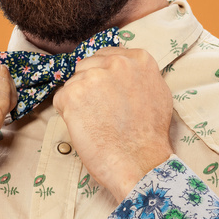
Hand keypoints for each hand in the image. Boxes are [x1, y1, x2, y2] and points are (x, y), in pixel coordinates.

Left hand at [52, 47, 173, 201]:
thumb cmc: (149, 135)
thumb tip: (123, 69)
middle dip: (89, 86)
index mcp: (138, 59)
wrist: (139, 162)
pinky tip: (85, 126)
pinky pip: (61, 98)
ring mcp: (92, 76)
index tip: (104, 93)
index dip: (102, 76)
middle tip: (100, 111)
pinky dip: (67, 113)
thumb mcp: (157, 92)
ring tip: (95, 122)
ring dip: (79, 101)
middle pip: (87, 66)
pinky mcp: (73, 93)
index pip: (106, 56)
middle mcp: (116, 62)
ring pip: (74, 82)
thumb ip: (138, 75)